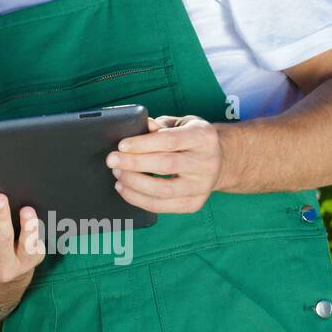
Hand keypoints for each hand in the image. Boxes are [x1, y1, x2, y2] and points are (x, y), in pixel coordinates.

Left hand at [106, 114, 223, 213]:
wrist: (219, 160)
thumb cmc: (190, 139)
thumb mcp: (180, 124)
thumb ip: (159, 126)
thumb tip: (140, 126)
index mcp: (203, 137)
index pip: (170, 141)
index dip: (143, 144)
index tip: (121, 145)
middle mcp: (207, 163)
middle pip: (166, 165)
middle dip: (134, 163)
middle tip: (112, 160)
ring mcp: (203, 186)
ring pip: (164, 190)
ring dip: (134, 183)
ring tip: (118, 174)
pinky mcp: (195, 204)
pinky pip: (163, 206)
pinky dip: (139, 199)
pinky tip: (125, 189)